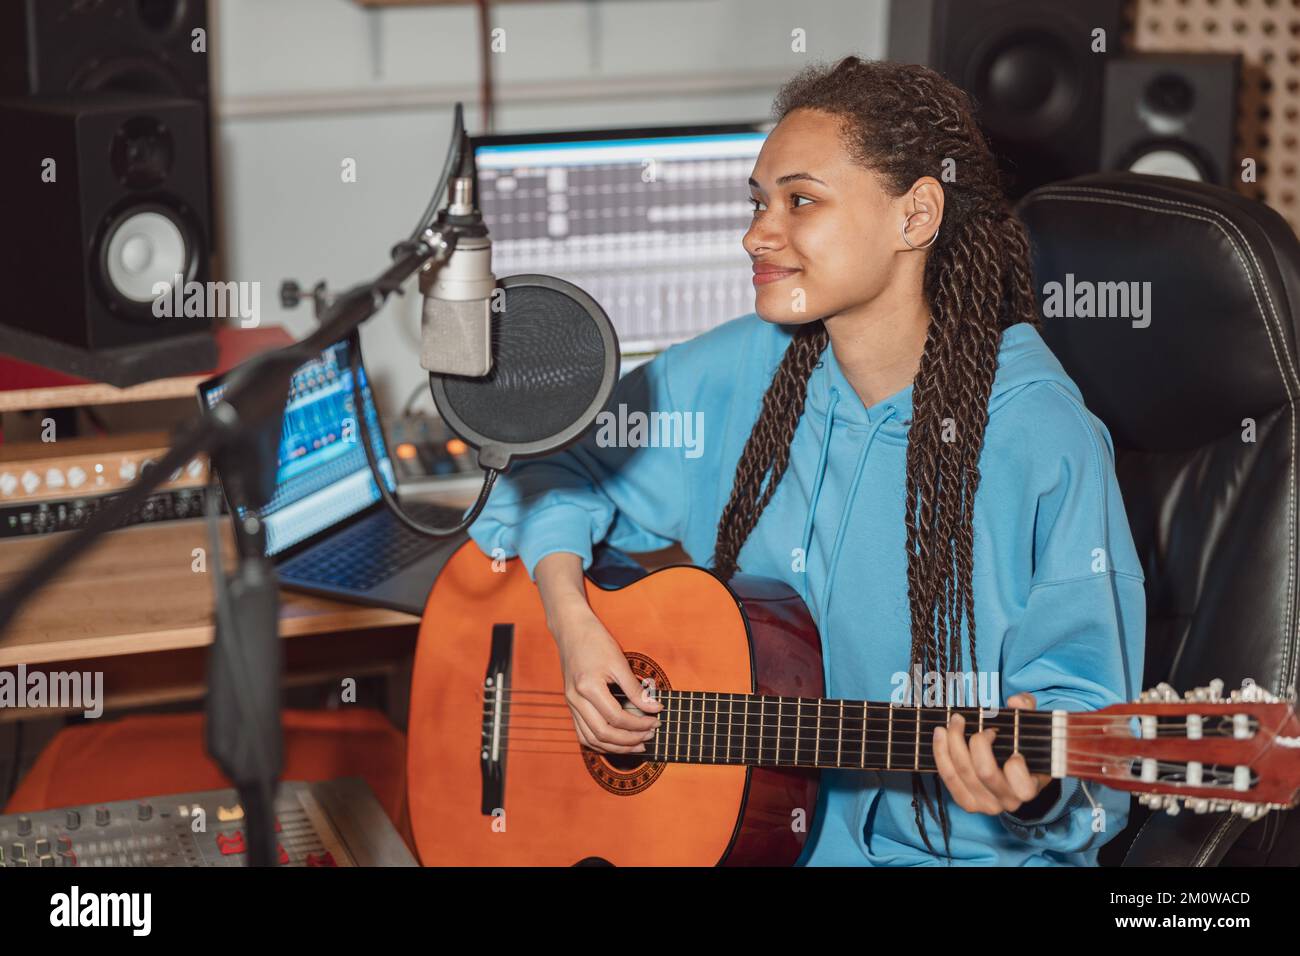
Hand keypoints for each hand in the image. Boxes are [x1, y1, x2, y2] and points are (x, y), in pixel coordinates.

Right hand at [551, 604, 660, 753]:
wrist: (571, 629)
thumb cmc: (596, 641)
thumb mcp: (619, 662)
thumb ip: (635, 689)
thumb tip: (654, 708)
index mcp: (588, 687)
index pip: (617, 717)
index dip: (640, 723)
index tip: (656, 720)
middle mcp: (576, 699)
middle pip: (604, 734)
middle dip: (630, 740)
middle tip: (650, 735)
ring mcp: (571, 704)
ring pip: (591, 738)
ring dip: (615, 747)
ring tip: (637, 744)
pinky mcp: (571, 704)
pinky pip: (583, 733)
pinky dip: (600, 742)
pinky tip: (616, 742)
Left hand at [931, 692, 1050, 814]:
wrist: (1014, 773)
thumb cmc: (1023, 748)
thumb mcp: (1031, 728)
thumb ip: (1028, 710)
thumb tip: (1016, 701)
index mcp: (1029, 788)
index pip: (1023, 786)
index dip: (1015, 766)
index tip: (1010, 744)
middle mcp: (1008, 801)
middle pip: (985, 772)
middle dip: (975, 741)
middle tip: (974, 722)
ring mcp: (987, 805)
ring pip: (963, 773)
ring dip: (953, 742)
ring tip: (954, 721)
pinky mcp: (968, 803)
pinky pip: (948, 778)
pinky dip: (941, 754)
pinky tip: (941, 735)